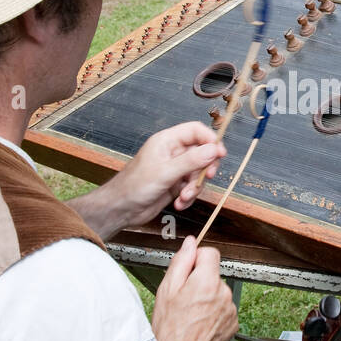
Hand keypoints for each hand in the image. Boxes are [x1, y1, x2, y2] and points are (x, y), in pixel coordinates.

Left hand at [71, 122, 225, 236]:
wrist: (121, 209)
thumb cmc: (133, 186)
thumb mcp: (165, 172)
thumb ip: (191, 160)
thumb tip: (213, 149)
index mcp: (167, 141)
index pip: (195, 131)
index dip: (210, 140)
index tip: (219, 154)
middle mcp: (172, 153)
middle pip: (202, 153)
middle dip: (205, 168)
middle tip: (206, 177)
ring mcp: (175, 169)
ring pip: (198, 173)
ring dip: (195, 187)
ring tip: (183, 196)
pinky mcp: (175, 184)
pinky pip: (192, 187)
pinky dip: (189, 196)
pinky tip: (179, 203)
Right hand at [152, 236, 237, 340]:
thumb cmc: (170, 329)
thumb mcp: (167, 289)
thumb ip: (182, 261)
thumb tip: (190, 243)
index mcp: (207, 281)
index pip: (211, 253)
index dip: (197, 259)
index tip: (188, 271)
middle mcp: (224, 293)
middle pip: (214, 274)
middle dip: (200, 281)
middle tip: (184, 299)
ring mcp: (231, 309)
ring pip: (219, 292)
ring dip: (208, 298)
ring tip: (191, 314)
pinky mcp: (234, 323)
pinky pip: (224, 308)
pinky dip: (214, 312)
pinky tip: (200, 323)